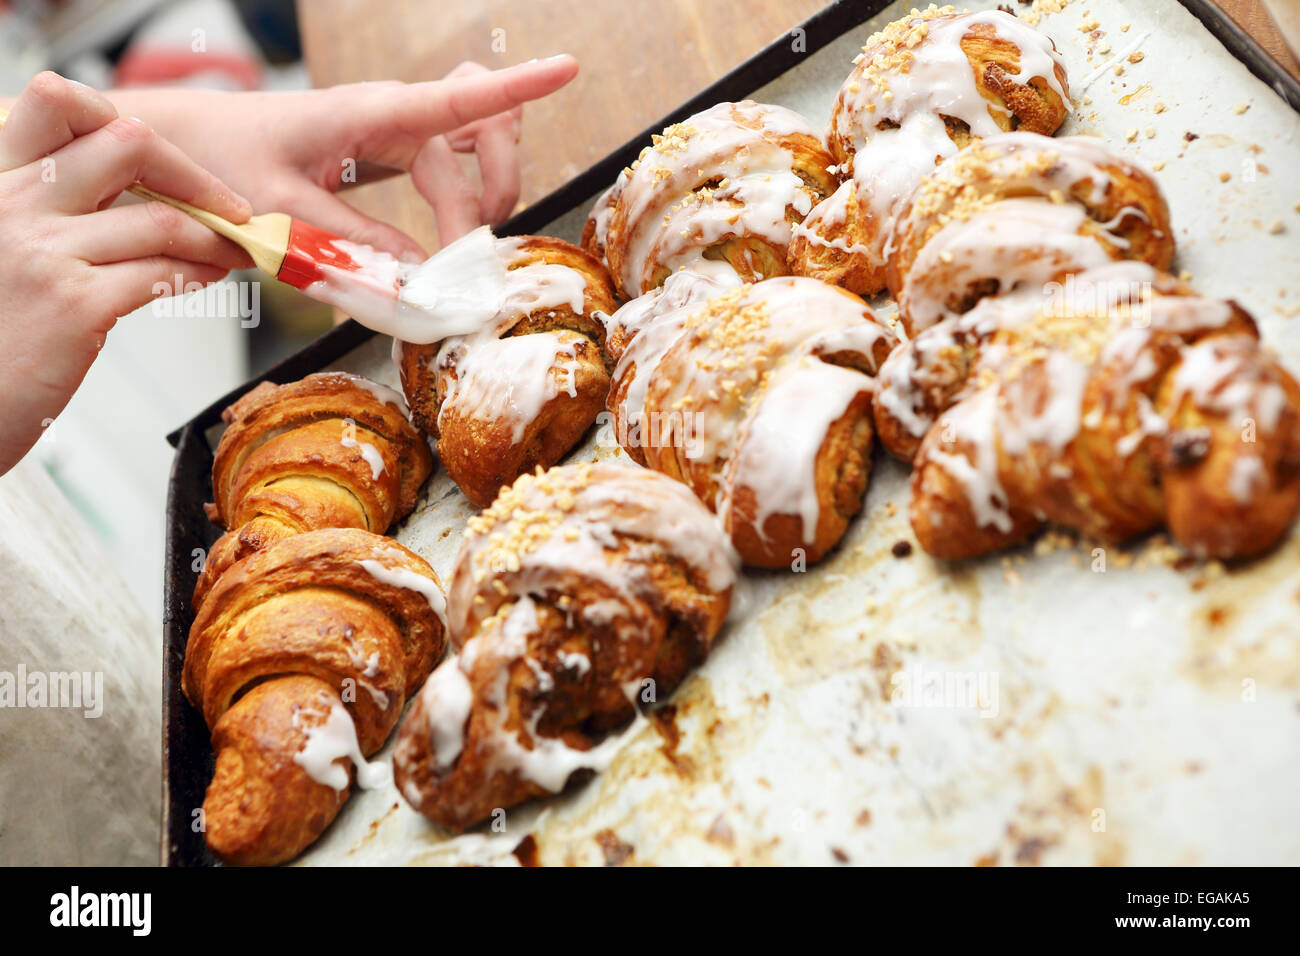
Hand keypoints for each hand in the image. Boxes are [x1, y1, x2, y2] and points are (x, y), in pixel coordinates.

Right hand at [0, 72, 252, 474]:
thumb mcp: (2, 250)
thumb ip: (47, 212)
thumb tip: (127, 196)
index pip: (57, 102)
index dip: (122, 123)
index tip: (161, 161)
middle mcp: (11, 204)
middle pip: (127, 144)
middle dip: (194, 176)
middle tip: (227, 206)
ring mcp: (44, 254)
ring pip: (162, 219)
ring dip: (214, 236)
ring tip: (231, 250)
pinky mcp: (75, 307)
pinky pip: (163, 273)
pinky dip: (201, 273)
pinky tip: (210, 278)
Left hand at [109, 56, 578, 259]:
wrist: (195, 145)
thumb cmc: (226, 163)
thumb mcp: (280, 212)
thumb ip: (353, 245)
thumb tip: (420, 282)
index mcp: (367, 113)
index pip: (456, 96)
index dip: (516, 84)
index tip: (567, 68)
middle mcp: (394, 113)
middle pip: (484, 129)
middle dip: (496, 188)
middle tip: (467, 254)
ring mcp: (399, 129)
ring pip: (482, 138)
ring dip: (492, 185)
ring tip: (465, 239)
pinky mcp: (396, 150)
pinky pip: (459, 158)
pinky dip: (471, 193)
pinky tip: (452, 231)